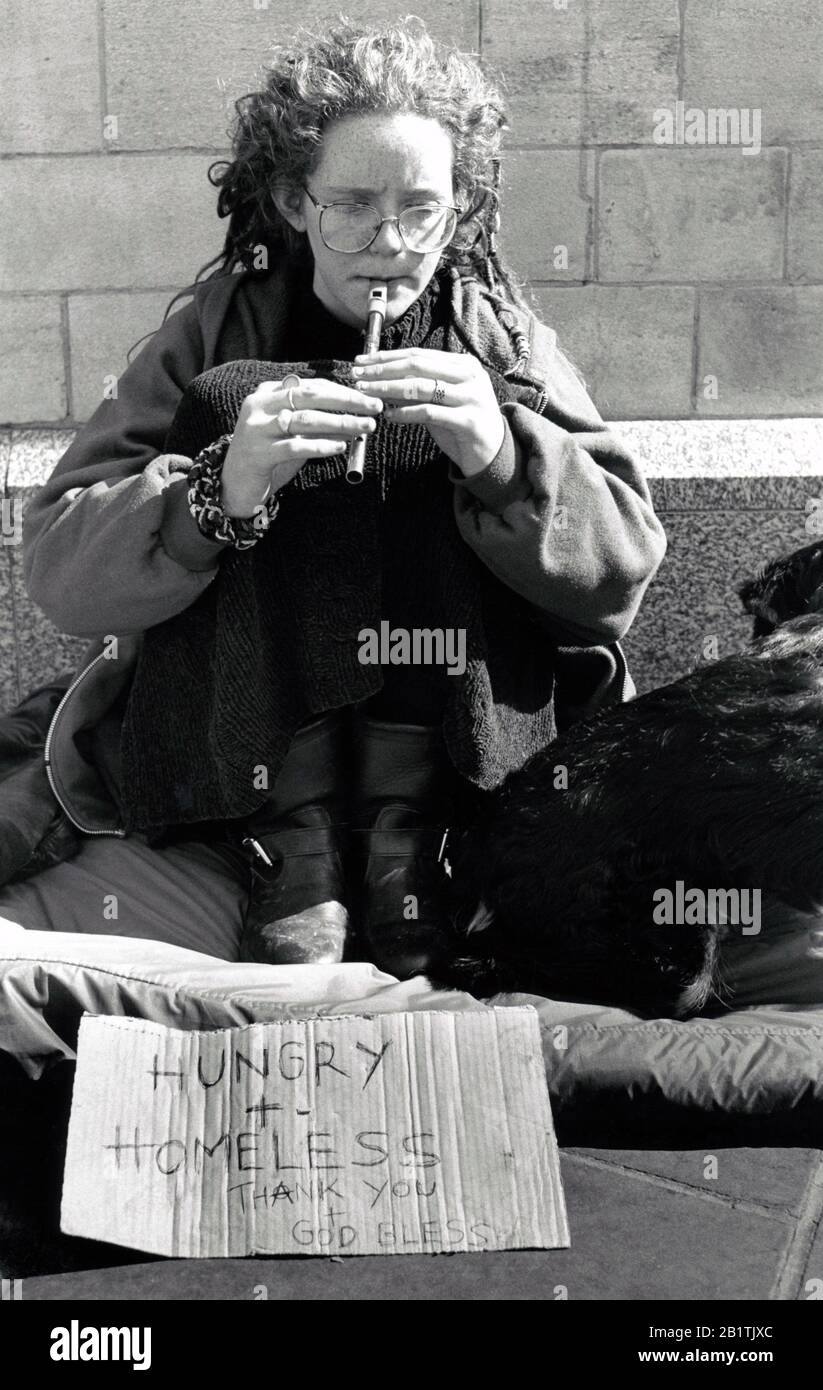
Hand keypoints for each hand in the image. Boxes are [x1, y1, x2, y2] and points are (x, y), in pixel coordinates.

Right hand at [221, 376, 383, 515]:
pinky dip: (320, 446)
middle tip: (373, 407)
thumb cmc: (268, 457)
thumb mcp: (292, 434)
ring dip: (340, 423)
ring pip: (306, 420)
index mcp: (268, 393)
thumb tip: (353, 418)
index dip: (341, 391)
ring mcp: (257, 428)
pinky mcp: (259, 453)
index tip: (367, 397)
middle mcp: (260, 405)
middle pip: (310, 397)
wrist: (234, 485)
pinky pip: (295, 447)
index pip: (311, 386)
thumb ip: (315, 423)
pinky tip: (340, 447)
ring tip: (364, 427)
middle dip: (346, 401)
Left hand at [352, 347, 505, 477]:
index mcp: (463, 364)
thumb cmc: (462, 423)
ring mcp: (471, 397)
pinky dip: (406, 413)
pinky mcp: (468, 421)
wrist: (493, 453)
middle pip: (418, 366)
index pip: (418, 354)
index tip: (362, 361)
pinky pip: (430, 413)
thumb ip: (418, 388)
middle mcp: (469, 376)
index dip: (387, 357)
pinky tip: (389, 415)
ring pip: (421, 387)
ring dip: (388, 389)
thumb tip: (380, 378)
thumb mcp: (441, 400)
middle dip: (383, 369)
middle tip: (358, 375)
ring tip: (367, 393)